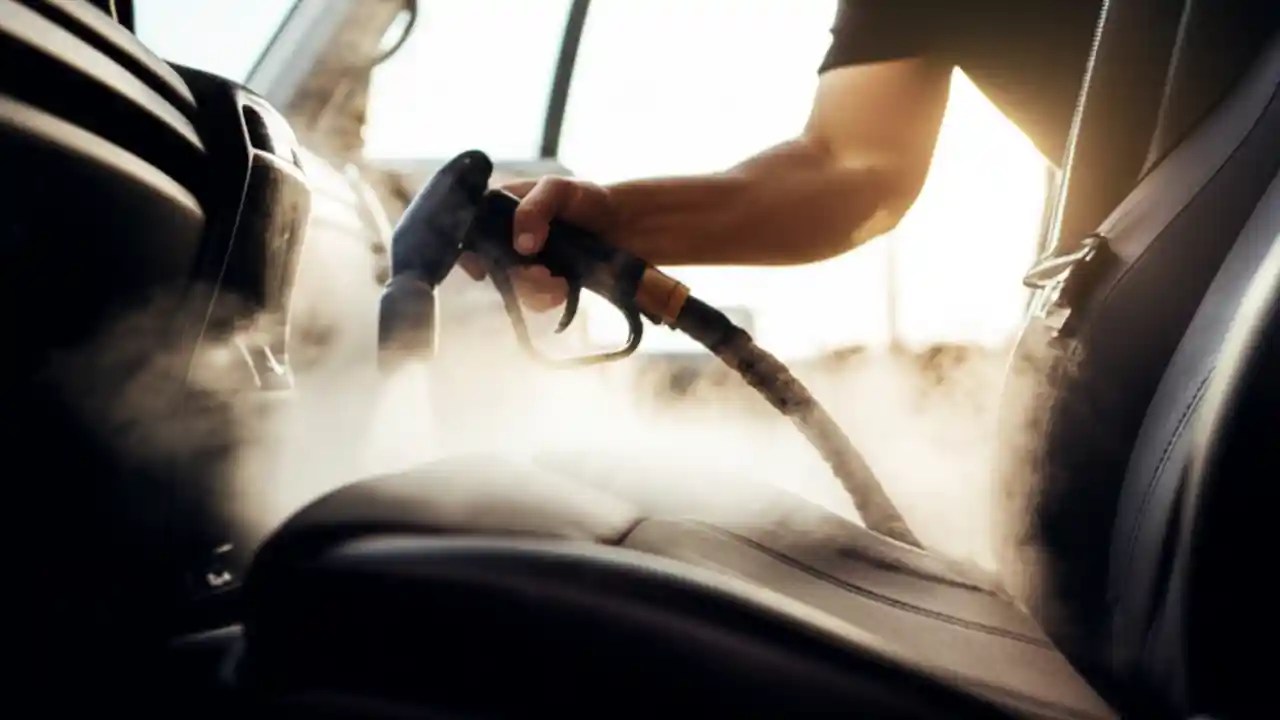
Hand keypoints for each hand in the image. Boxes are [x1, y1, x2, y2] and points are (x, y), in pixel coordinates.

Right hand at [459, 176, 618, 311]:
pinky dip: (546, 298)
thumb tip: (521, 245)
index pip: (468, 229)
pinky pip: (533, 298)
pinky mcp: (544, 280)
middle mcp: (507, 236)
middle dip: (514, 275)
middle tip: (541, 273)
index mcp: (501, 207)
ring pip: (512, 285)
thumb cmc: (585, 198)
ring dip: (533, 290)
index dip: (468, 251)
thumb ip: (535, 208)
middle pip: (491, 265)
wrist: (621, 223)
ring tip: (558, 282)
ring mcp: (525, 260)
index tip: (480, 268)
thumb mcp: (558, 190)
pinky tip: (563, 290)